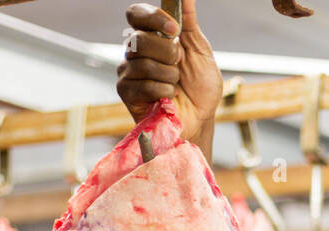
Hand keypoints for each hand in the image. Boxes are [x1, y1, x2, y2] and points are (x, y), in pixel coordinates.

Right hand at [117, 1, 221, 156]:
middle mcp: (136, 51)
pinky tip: (169, 97)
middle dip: (168, 53)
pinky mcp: (126, 92)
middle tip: (179, 66)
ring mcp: (129, 71)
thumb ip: (188, 21)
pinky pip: (143, 84)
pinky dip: (163, 91)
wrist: (201, 118)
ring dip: (168, 76)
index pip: (136, 14)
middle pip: (139, 38)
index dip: (153, 18)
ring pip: (143, 63)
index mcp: (151, 35)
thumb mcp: (199, 49)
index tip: (175, 30)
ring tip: (176, 85)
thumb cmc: (200, 87)